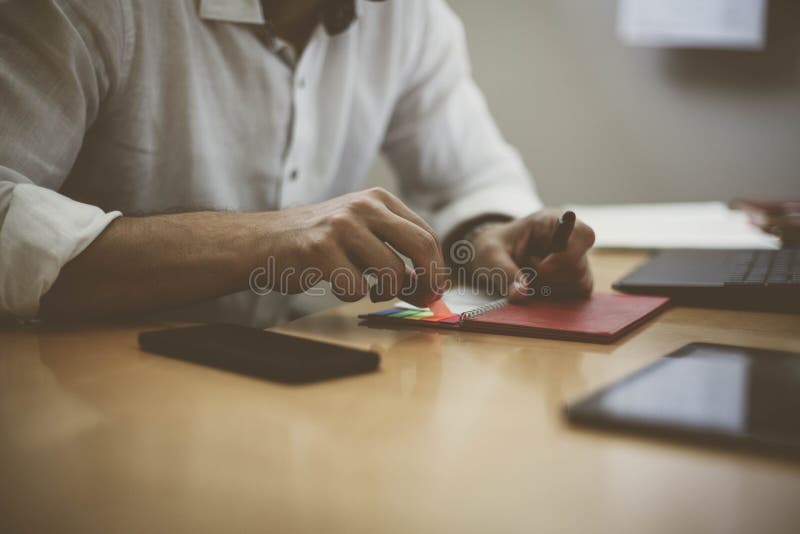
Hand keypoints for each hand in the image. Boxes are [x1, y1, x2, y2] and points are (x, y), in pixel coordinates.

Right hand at [254, 188, 444, 305]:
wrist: (264, 241)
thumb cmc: (318, 242)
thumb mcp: (359, 228)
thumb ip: (394, 246)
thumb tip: (430, 283)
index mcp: (378, 199)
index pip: (426, 234)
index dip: (437, 268)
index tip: (434, 290)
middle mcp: (363, 207)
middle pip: (421, 247)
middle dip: (429, 281)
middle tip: (422, 300)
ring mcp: (342, 227)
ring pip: (392, 272)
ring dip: (387, 292)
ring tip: (371, 290)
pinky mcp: (321, 251)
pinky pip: (358, 288)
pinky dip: (354, 295)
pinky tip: (340, 285)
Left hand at [463, 209, 594, 300]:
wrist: (493, 256)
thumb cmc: (493, 247)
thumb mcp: (491, 255)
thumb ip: (505, 272)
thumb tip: (520, 295)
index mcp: (553, 221)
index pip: (583, 235)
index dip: (566, 255)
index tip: (541, 267)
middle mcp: (570, 239)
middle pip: (580, 264)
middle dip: (551, 275)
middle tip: (527, 269)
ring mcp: (576, 259)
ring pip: (580, 280)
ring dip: (552, 286)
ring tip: (530, 276)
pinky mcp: (575, 278)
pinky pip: (578, 292)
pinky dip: (558, 295)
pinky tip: (540, 287)